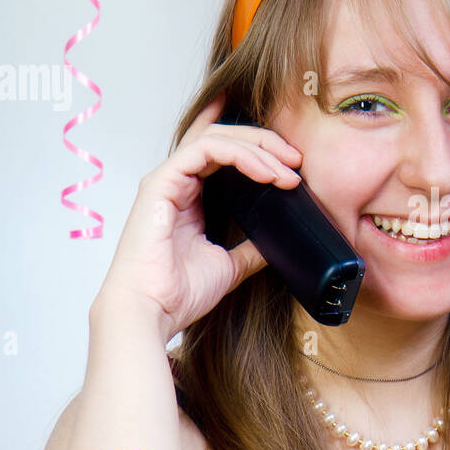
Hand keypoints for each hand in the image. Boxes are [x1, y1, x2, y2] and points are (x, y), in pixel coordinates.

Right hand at [92, 92, 302, 341]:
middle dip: (264, 142)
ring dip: (258, 148)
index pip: (220, 152)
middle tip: (296, 158)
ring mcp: (167, 179)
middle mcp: (176, 183)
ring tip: (287, 168)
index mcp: (189, 197)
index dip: (255, 145)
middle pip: (223, 138)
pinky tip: (265, 172)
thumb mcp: (230, 264)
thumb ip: (252, 247)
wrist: (153, 310)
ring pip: (216, 138)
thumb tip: (280, 240)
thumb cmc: (178, 292)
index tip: (291, 160)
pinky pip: (205, 149)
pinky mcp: (161, 182)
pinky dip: (240, 155)